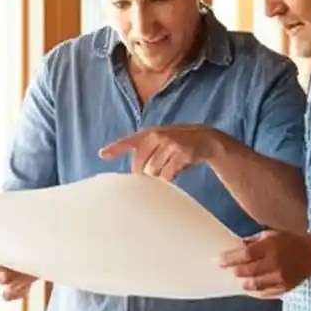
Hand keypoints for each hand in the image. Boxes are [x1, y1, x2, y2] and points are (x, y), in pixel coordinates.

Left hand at [98, 124, 229, 181]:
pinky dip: (170, 178)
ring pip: (155, 172)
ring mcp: (170, 144)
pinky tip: (177, 170)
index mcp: (150, 133)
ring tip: (171, 166)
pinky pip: (168, 175)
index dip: (115, 148)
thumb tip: (132, 173)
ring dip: (161, 175)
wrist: (207, 139)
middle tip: (155, 173)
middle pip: (141, 166)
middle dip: (146, 174)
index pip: (129, 141)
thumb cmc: (178, 143)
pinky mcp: (182, 154)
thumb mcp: (161, 139)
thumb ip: (144, 149)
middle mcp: (158, 136)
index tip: (103, 154)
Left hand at [218, 230, 310, 297]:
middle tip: (230, 269)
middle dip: (236, 270)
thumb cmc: (289, 241)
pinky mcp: (285, 287)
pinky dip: (257, 290)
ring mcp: (280, 277)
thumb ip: (254, 240)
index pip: (245, 254)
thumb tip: (237, 246)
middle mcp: (275, 263)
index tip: (218, 261)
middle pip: (248, 271)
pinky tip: (252, 286)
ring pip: (255, 284)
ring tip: (241, 278)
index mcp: (270, 247)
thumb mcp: (271, 234)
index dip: (230, 258)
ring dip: (245, 282)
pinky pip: (266, 292)